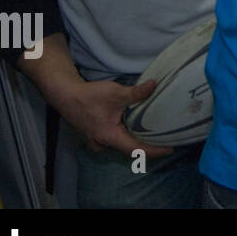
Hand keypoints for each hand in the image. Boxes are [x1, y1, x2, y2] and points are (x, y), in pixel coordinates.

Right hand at [56, 77, 174, 158]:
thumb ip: (136, 93)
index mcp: (108, 137)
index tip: (170, 149)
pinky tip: (136, 127)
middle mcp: (102, 143)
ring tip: (155, 134)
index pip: (136, 149)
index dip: (154, 150)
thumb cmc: (89, 96)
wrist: (65, 95)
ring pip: (122, 144)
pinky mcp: (95, 135)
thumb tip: (155, 85)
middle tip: (167, 140)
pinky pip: (115, 139)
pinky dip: (127, 134)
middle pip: (130, 148)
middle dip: (148, 145)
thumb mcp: (115, 93)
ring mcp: (97, 141)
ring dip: (136, 140)